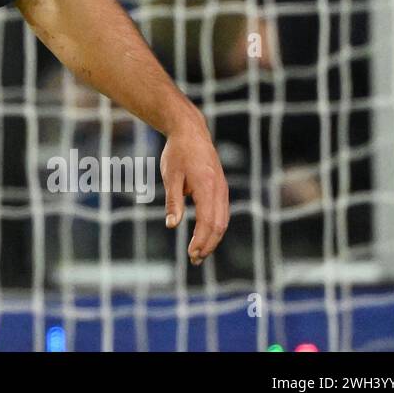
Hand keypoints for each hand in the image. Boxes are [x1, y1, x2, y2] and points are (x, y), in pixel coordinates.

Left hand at [161, 118, 229, 265]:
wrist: (191, 133)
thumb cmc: (177, 153)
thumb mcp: (170, 176)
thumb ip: (173, 201)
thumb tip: (172, 225)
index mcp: (206, 186)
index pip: (207, 221)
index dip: (201, 240)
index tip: (190, 254)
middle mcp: (219, 189)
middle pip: (219, 225)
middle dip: (208, 245)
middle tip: (194, 259)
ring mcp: (223, 189)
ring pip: (223, 221)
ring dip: (212, 239)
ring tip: (199, 253)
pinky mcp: (221, 189)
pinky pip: (222, 213)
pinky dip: (215, 228)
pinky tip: (205, 236)